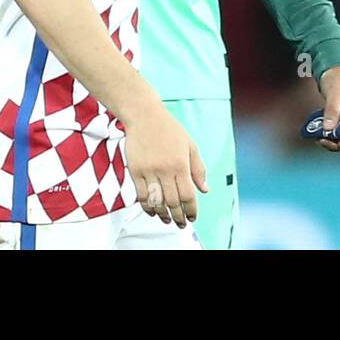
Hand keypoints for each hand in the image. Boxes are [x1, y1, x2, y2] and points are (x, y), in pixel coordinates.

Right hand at [123, 103, 207, 226]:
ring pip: (156, 202)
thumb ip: (198, 169)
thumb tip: (205, 190)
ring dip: (163, 215)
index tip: (193, 218)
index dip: (191, 210)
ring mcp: (149, 171)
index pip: (188, 195)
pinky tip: (153, 211)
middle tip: (181, 224)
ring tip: (167, 220)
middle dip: (178, 217)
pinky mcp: (135, 171)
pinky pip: (141, 195)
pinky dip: (147, 207)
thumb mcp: (190, 146)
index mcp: (181, 164)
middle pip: (173, 202)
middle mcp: (165, 169)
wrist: (145, 116)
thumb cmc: (170, 129)